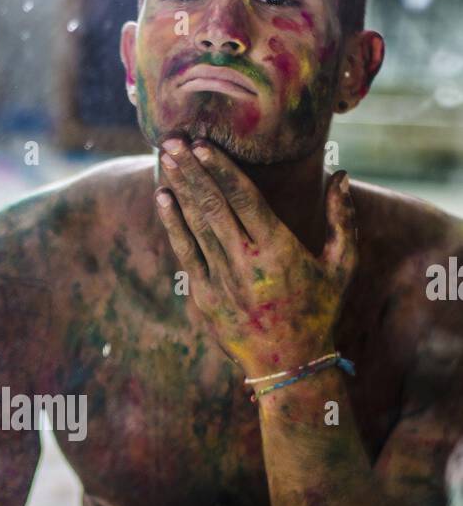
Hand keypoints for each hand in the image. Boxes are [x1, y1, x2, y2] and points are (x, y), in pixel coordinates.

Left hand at [155, 137, 356, 376]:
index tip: (203, 144)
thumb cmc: (319, 310)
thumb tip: (342, 175)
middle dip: (192, 170)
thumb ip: (341, 219)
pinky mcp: (204, 297)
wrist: (289, 365)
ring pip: (194, 225)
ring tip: (166, 158)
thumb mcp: (341, 265)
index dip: (220, 169)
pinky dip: (173, 225)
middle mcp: (244, 262)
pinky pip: (185, 253)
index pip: (243, 198)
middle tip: (173, 140)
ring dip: (178, 189)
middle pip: (212, 206)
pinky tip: (163, 199)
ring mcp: (220, 280)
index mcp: (278, 250)